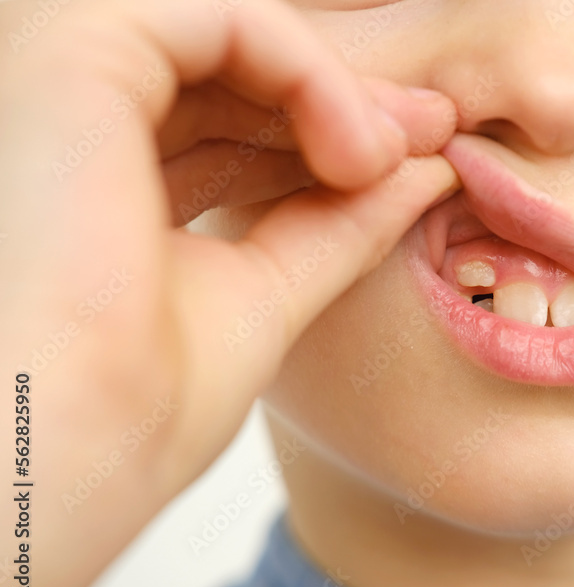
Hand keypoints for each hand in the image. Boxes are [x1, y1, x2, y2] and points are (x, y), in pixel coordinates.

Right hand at [0, 0, 457, 586]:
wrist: (55, 471)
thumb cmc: (123, 417)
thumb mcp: (258, 296)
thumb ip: (331, 225)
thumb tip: (420, 170)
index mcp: (79, 177)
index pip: (214, 121)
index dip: (317, 129)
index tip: (414, 158)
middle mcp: (56, 120)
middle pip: (225, 73)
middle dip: (339, 99)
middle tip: (436, 131)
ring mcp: (53, 78)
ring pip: (223, 33)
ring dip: (332, 86)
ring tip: (402, 155)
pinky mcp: (70, 52)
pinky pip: (222, 21)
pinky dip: (307, 71)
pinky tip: (358, 152)